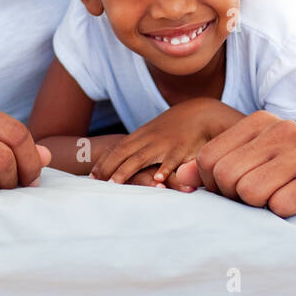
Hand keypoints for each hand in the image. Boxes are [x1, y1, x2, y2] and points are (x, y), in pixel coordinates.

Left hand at [90, 99, 244, 187]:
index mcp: (143, 134)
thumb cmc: (178, 125)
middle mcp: (149, 138)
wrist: (202, 112)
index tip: (92, 174)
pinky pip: (171, 160)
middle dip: (107, 167)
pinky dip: (164, 169)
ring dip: (127, 170)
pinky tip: (157, 180)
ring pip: (142, 157)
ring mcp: (164, 143)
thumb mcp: (156, 131)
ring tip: (114, 183)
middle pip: (123, 153)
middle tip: (94, 182)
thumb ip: (142, 143)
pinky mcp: (181, 149)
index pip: (118, 148)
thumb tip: (126, 155)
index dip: (104, 161)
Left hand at [171, 110, 295, 214]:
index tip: (236, 191)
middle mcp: (283, 129)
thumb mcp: (255, 163)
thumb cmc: (295, 176)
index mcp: (261, 121)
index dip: (215, 185)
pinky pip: (280, 206)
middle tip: (261, 199)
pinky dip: (285, 214)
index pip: (209, 158)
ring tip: (281, 199)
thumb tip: (179, 178)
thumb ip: (215, 168)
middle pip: (227, 177)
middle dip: (236, 199)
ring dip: (262, 207)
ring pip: (250, 192)